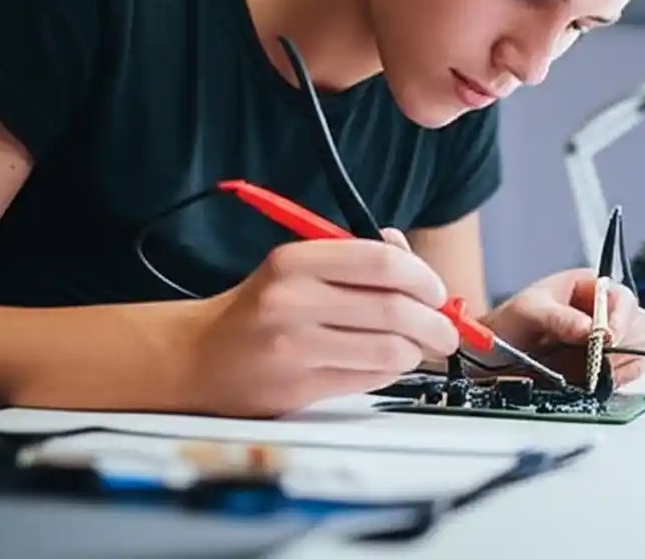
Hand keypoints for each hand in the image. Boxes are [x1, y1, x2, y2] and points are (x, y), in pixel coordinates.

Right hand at [183, 230, 458, 417]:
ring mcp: (293, 347)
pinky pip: (369, 379)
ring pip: (387, 349)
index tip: (436, 291)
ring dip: (415, 351)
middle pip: (393, 308)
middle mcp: (291, 300)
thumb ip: (355, 258)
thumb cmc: (259, 309)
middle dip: (434, 321)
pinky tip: (385, 364)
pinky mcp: (298, 387)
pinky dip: (390, 372)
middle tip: (446, 329)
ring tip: (417, 348)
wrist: (198, 357)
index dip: (423, 277)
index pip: (381, 261)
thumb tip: (411, 259)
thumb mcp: (298, 268)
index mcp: (294, 261)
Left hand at [481, 268, 644, 387]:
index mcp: (590, 288)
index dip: (620, 318)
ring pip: (641, 350)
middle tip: (600, 356)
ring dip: (622, 361)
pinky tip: (596, 378)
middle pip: (642, 324)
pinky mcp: (607, 367)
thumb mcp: (528, 312)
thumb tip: (590, 329)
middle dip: (624, 342)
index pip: (624, 298)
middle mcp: (606, 313)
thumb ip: (560, 318)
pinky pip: (629, 372)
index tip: (607, 338)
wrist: (492, 357)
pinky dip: (618, 378)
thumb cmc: (510, 324)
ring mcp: (608, 342)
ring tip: (592, 367)